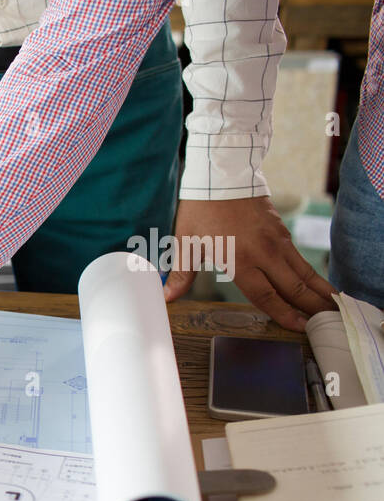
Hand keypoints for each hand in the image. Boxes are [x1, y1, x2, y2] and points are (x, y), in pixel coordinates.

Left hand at [164, 196, 336, 330]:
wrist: (223, 174)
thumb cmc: (202, 209)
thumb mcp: (187, 242)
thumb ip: (182, 274)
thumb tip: (167, 296)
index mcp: (239, 258)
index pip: (265, 294)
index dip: (282, 313)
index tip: (298, 327)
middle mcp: (264, 252)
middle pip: (293, 286)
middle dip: (311, 306)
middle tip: (328, 324)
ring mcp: (277, 241)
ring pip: (303, 272)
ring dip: (319, 291)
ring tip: (333, 307)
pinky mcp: (282, 232)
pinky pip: (300, 259)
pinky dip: (311, 274)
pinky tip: (318, 285)